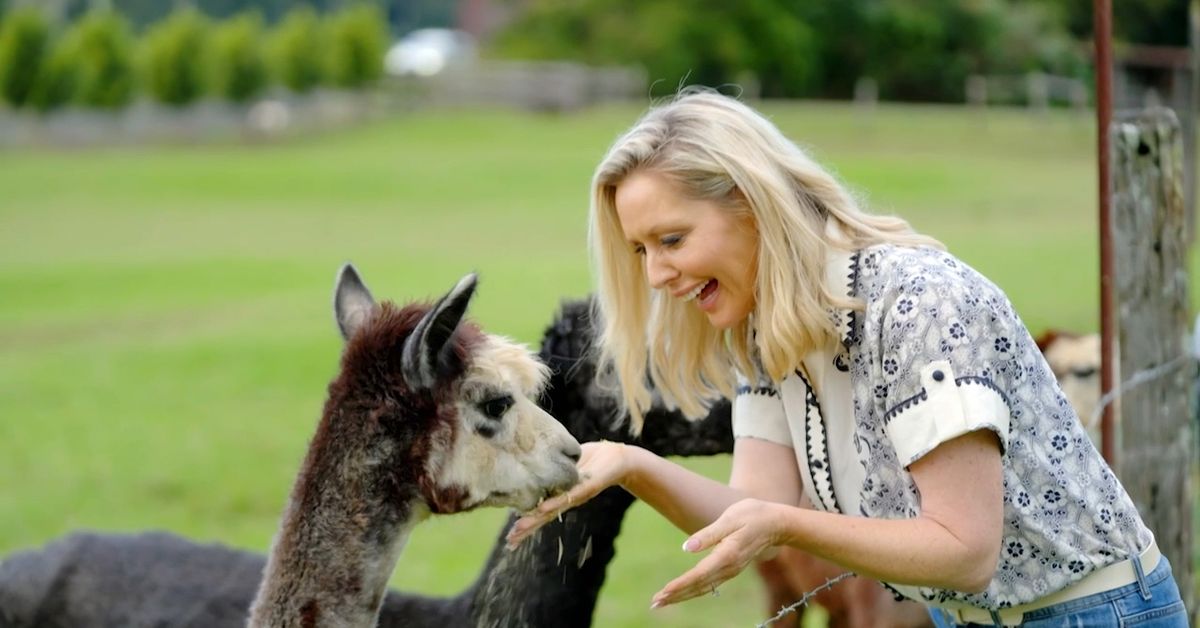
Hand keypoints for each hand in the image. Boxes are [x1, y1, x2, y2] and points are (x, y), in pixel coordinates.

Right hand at [505, 441, 632, 547]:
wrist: (618, 459)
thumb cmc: (591, 461)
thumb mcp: (565, 465)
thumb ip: (550, 469)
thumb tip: (531, 463)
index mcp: (560, 496)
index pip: (539, 512)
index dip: (526, 524)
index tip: (509, 537)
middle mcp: (567, 500)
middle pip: (543, 517)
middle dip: (527, 529)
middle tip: (510, 541)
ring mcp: (576, 495)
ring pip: (553, 510)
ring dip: (535, 520)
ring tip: (519, 529)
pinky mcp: (587, 487)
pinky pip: (569, 496)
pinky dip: (554, 503)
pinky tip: (542, 508)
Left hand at [651, 498, 785, 608]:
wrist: (777, 523)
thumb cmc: (753, 514)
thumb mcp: (730, 518)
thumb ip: (709, 534)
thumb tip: (686, 547)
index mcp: (727, 555)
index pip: (698, 574)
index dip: (680, 584)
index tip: (663, 592)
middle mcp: (729, 567)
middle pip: (698, 586)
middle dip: (676, 596)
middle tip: (655, 603)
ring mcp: (731, 570)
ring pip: (703, 588)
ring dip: (682, 595)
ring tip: (662, 601)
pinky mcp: (731, 568)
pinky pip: (709, 584)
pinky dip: (694, 590)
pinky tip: (683, 593)